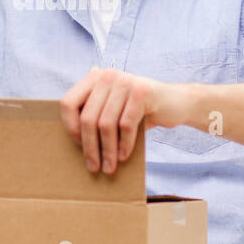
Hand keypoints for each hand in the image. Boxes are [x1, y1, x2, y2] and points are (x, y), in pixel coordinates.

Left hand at [59, 68, 189, 173]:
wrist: (175, 103)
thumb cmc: (139, 111)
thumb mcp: (113, 108)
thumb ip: (94, 114)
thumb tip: (74, 144)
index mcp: (94, 78)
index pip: (68, 103)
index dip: (70, 127)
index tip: (79, 146)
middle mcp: (107, 76)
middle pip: (87, 117)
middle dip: (90, 147)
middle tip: (94, 167)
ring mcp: (125, 82)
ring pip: (106, 124)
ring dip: (107, 151)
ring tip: (109, 167)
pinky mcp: (142, 92)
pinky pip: (126, 125)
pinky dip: (124, 144)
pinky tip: (124, 156)